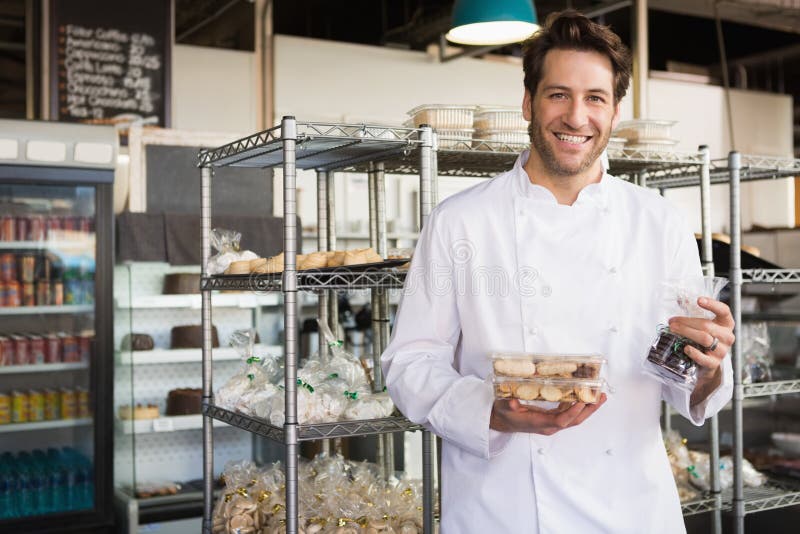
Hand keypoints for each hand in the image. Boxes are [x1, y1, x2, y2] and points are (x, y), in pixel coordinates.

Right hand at [490, 394, 606, 434]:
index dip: (572, 412)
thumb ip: (508, 405)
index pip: (561, 420)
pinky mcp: (552, 418)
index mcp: (539, 423)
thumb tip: (513, 402)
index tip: (582, 401)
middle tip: (601, 398)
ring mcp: (552, 423)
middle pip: (574, 420)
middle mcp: (549, 425)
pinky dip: (578, 405)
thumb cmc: (504, 414)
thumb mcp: (503, 407)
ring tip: (599, 396)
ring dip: (587, 407)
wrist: (502, 421)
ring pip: (574, 417)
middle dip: (589, 410)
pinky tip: (584, 396)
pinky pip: (569, 413)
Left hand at [667, 297, 734, 404]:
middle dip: (686, 322)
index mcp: (726, 323)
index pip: (724, 311)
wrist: (708, 362)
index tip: (698, 300)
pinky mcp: (714, 363)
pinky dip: (693, 352)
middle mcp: (727, 336)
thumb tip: (680, 298)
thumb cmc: (704, 338)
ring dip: (686, 333)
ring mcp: (722, 350)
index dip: (712, 304)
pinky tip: (685, 348)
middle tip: (672, 321)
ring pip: (704, 339)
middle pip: (707, 325)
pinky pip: (704, 358)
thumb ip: (693, 312)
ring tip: (673, 330)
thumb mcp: (702, 324)